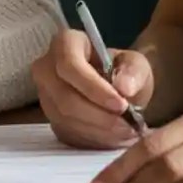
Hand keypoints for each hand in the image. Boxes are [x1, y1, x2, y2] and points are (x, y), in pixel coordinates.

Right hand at [31, 30, 153, 148]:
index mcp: (66, 43)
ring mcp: (45, 96)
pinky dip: (94, 139)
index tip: (121, 104)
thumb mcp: (136, 64)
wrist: (117, 90)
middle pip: (65, 97)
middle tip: (129, 125)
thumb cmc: (123, 70)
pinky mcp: (51, 120)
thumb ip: (133, 72)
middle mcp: (46, 68)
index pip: (69, 65)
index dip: (94, 88)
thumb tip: (123, 87)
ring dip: (99, 130)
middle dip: (99, 116)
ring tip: (127, 132)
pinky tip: (114, 137)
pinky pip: (68, 134)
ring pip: (66, 119)